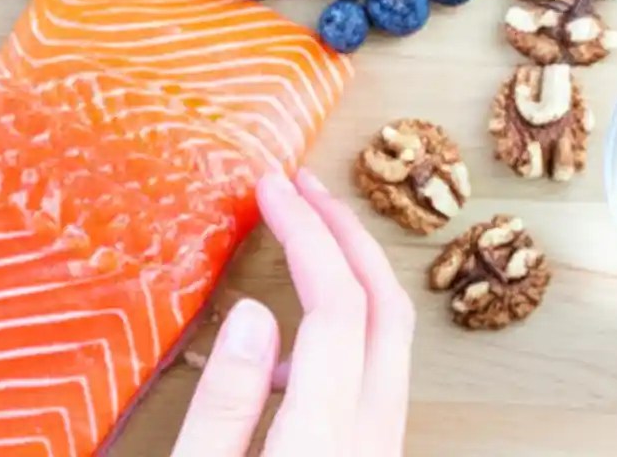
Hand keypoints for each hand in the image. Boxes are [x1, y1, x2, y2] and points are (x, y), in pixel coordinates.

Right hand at [171, 171, 414, 456]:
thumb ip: (222, 408)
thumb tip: (251, 314)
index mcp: (324, 442)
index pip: (336, 308)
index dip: (307, 233)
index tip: (272, 188)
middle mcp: (372, 441)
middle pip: (385, 309)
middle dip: (346, 233)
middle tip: (306, 187)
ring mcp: (382, 450)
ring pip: (393, 339)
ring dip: (357, 273)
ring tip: (309, 233)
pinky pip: (380, 374)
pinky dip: (353, 325)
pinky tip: (294, 339)